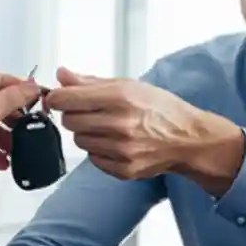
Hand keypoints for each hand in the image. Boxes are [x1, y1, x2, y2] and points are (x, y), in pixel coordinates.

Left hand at [45, 67, 245, 194]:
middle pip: (69, 121)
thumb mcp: (128, 85)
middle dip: (73, 114)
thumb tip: (62, 75)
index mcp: (120, 97)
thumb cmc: (161, 109)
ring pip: (79, 141)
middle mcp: (120, 124)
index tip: (57, 97)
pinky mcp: (124, 170)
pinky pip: (93, 159)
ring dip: (86, 133)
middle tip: (88, 112)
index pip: (66, 99)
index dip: (56, 97)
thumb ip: (90, 82)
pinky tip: (115, 143)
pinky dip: (99, 151)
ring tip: (106, 127)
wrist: (189, 139)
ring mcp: (122, 150)